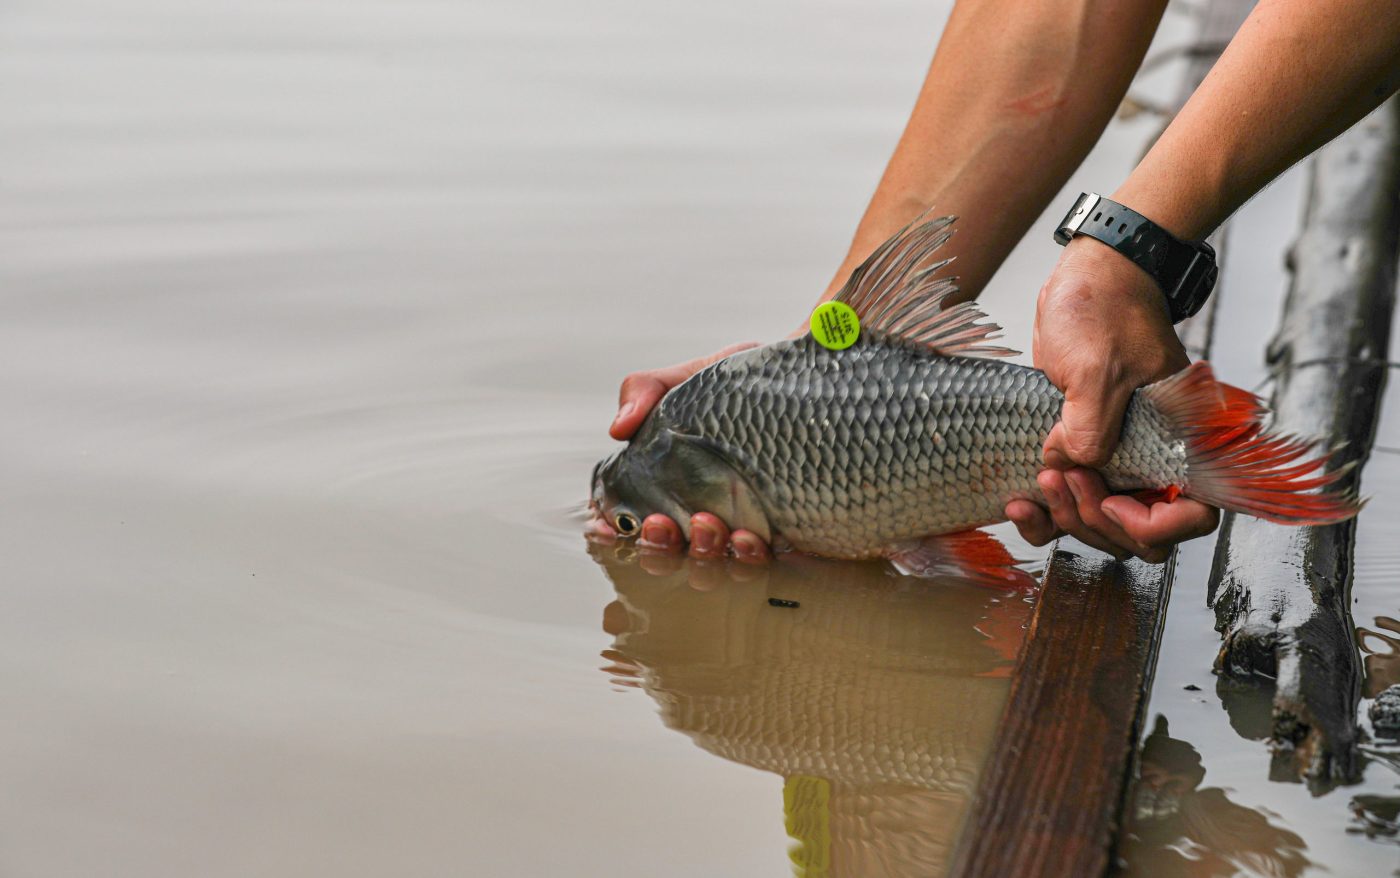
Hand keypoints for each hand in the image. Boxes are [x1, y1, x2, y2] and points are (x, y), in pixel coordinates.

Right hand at [605, 344, 771, 561]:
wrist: (812, 382)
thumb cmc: (743, 384)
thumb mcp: (692, 377)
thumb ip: (646, 390)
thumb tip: (617, 429)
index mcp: (670, 482)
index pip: (628, 516)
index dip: (610, 531)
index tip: (606, 530)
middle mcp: (701, 510)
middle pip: (667, 549)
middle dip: (659, 544)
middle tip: (661, 523)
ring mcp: (739, 527)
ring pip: (710, 563)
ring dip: (701, 552)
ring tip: (707, 524)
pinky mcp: (781, 535)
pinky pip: (760, 562)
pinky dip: (748, 558)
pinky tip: (749, 539)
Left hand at [1004, 238, 1217, 560]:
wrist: (1090, 279)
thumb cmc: (1105, 309)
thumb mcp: (1095, 367)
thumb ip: (1089, 427)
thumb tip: (1068, 467)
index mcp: (1184, 440)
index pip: (1192, 517)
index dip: (1151, 526)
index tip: (1110, 504)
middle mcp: (1157, 457)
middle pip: (1139, 534)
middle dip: (1094, 520)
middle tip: (1057, 480)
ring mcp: (1122, 459)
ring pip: (1102, 526)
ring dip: (1066, 519)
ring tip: (1033, 488)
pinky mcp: (1087, 453)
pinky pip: (1073, 505)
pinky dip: (1047, 515)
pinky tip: (1020, 504)